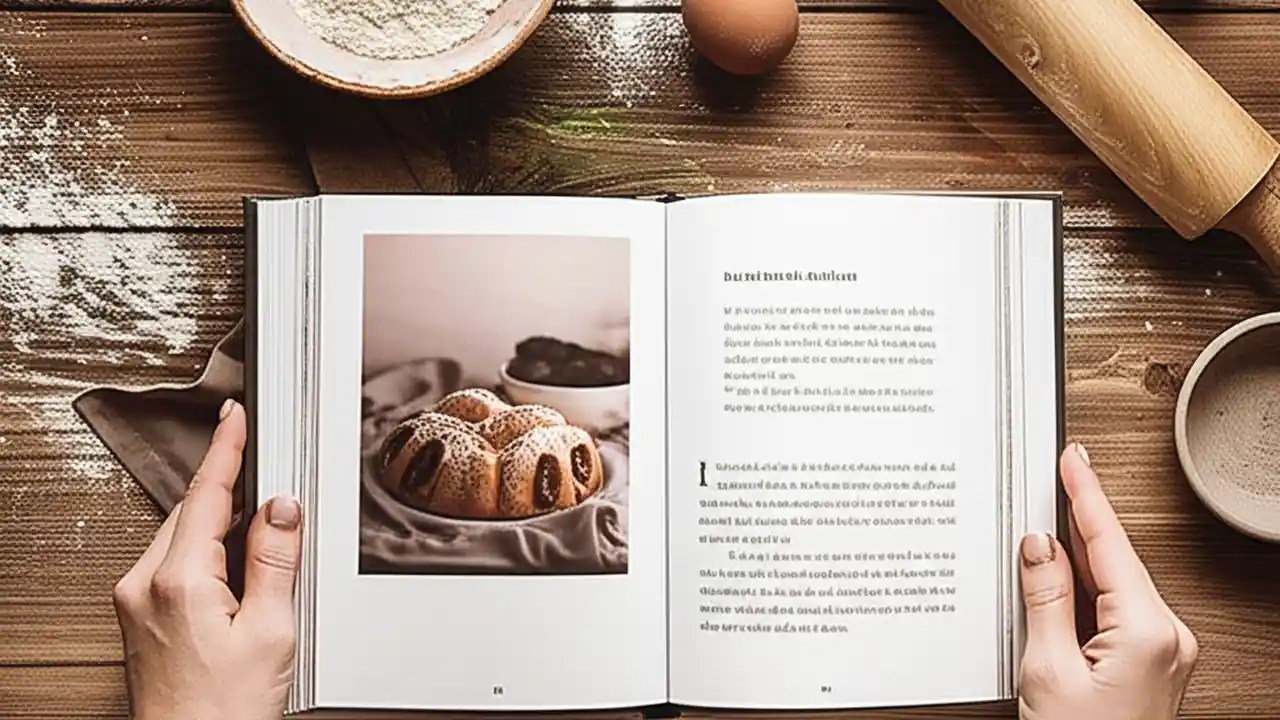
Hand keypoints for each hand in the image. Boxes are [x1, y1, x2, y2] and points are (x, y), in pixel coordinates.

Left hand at [111, 399, 302, 719]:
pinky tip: (236, 580)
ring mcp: (136, 602)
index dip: (226, 449)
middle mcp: (144, 585)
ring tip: (263, 560)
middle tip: (275, 496)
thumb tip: (281, 508)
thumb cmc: (224, 711)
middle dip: (234, 497)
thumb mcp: (271, 632)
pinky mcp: (139, 618)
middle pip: (194, 512)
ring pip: (184, 537)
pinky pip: (174, 563)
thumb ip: (275, 560)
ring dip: (222, 530)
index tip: (234, 416)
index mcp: (178, 581)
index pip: (206, 493)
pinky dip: (207, 556)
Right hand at [1017, 443, 1197, 719]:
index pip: (1107, 542)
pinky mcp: (1153, 663)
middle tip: (1049, 480)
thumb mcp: (1046, 670)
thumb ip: (1044, 598)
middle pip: (1113, 559)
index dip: (1084, 494)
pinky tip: (1061, 577)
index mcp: (1147, 630)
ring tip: (1042, 530)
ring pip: (1114, 583)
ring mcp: (1165, 651)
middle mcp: (1168, 636)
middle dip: (1077, 521)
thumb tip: (1039, 545)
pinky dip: (1087, 590)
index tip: (1072, 458)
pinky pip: (1118, 608)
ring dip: (1078, 559)